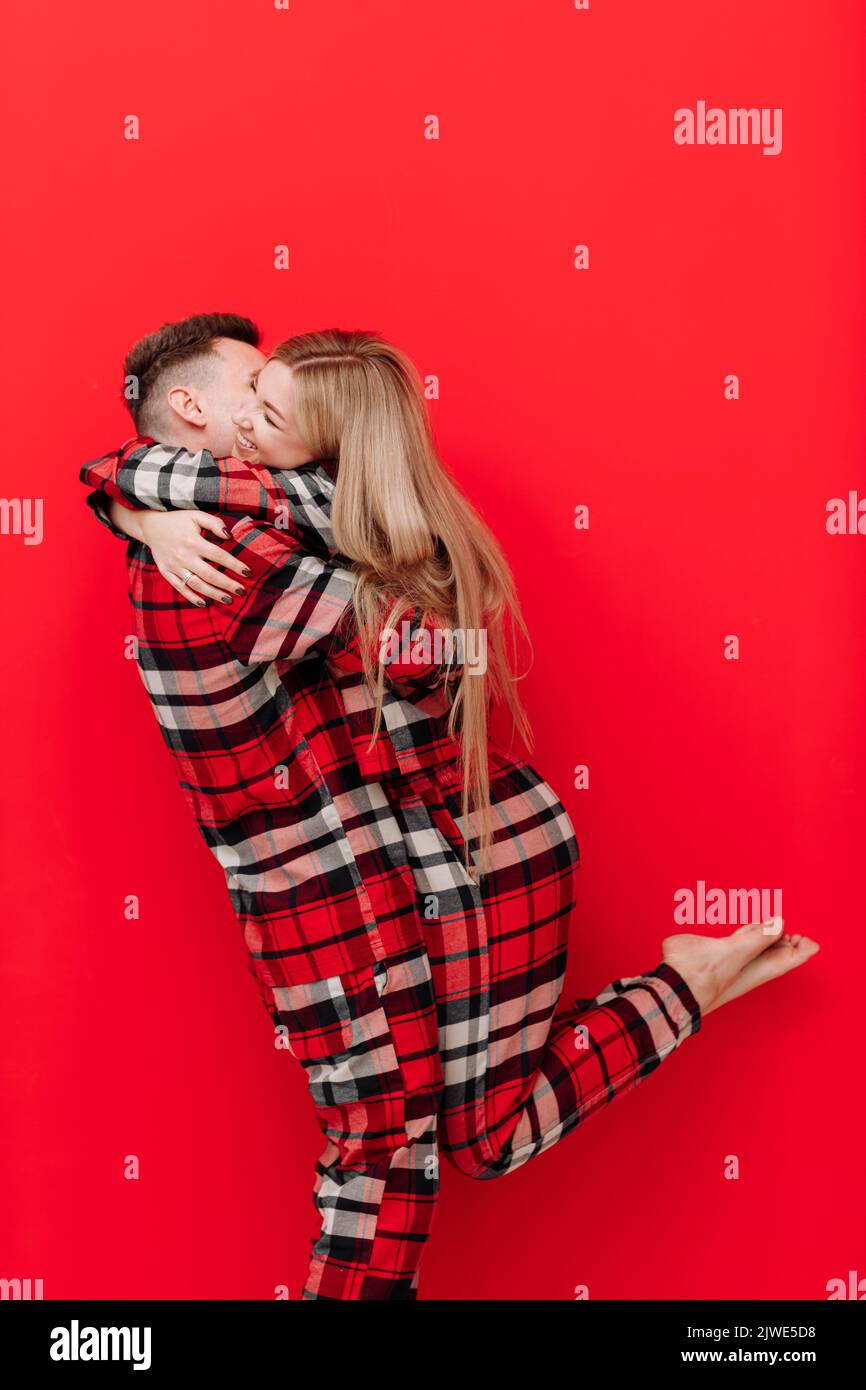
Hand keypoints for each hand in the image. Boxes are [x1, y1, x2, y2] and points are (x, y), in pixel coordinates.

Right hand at [137, 510, 251, 605]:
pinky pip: (180, 588)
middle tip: (242, 591)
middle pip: (210, 574)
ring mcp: (174, 566)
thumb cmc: (178, 520)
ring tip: (228, 599)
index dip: (235, 565)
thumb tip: (230, 536)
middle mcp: (184, 556)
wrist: (150, 526)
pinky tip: (205, 603)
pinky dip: (192, 597)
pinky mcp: (166, 573)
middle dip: (228, 584)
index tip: (248, 573)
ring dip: (213, 594)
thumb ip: (214, 523)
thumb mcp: (196, 515)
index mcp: (193, 541)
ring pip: (196, 584)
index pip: (219, 556)